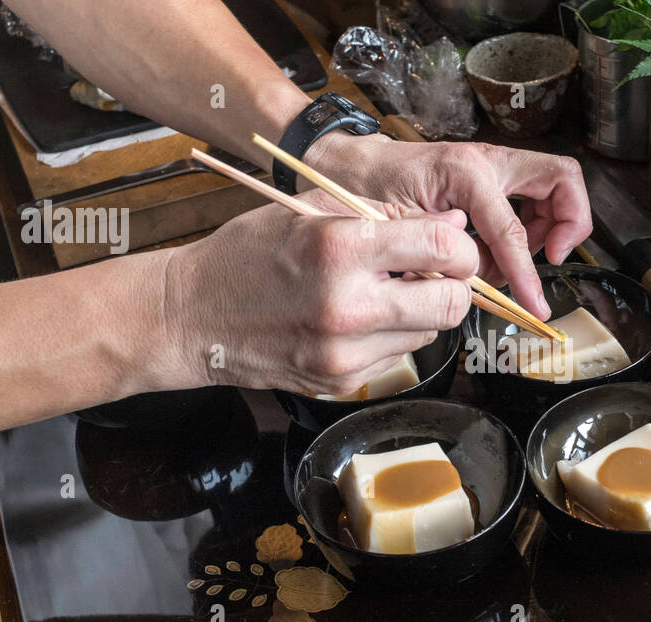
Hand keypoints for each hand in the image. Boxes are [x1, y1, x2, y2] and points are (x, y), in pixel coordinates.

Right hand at [162, 189, 478, 396]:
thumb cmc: (249, 253)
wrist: (190, 315)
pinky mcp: (341, 382)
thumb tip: (454, 222)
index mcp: (340, 249)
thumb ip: (388, 215)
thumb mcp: (312, 210)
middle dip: (452, 285)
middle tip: (432, 272)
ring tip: (381, 292)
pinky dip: (390, 336)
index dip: (460, 246)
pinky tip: (357, 319)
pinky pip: (397, 356)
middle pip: (451, 304)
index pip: (442, 247)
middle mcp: (347, 306)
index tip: (453, 245)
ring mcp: (344, 353)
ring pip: (428, 333)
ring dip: (419, 311)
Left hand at [308, 134, 592, 319]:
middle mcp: (487, 161)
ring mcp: (493, 165)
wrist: (353, 168)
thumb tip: (475, 285)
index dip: (527, 275)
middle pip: (563, 178)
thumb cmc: (369, 192)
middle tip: (550, 256)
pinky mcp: (492, 176)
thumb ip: (442, 256)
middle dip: (570, 221)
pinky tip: (503, 249)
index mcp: (466, 171)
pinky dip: (532, 224)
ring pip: (556, 185)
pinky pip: (533, 197)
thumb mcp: (401, 230)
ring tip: (519, 257)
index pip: (512, 230)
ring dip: (550, 224)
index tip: (534, 305)